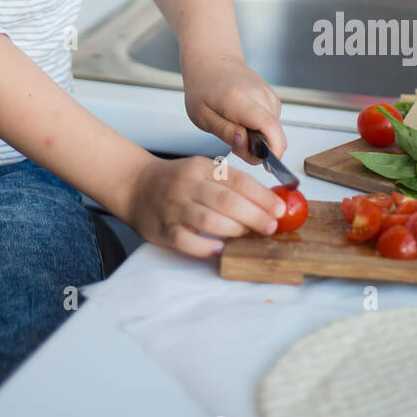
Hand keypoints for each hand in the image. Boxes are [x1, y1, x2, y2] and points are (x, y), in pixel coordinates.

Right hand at [124, 153, 286, 258]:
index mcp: (202, 168)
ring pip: (208, 220)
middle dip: (254, 216)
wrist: (136, 185)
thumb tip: (269, 203)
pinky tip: (220, 249)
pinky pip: (186, 240)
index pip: (237, 180)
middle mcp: (188, 185)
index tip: (280, 209)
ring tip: (248, 235)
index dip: (262, 196)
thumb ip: (230, 185)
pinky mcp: (164, 229)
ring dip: (234, 230)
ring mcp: (175, 207)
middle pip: (226, 201)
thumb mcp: (202, 172)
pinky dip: (205, 247)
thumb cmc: (176, 181)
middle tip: (271, 226)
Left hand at [181, 49, 285, 162]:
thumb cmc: (203, 87)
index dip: (273, 148)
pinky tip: (244, 122)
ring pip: (274, 132)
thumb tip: (246, 146)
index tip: (266, 162)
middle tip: (235, 145)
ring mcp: (269, 96)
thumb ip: (225, 132)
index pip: (269, 126)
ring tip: (236, 129)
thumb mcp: (202, 116)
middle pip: (274, 134)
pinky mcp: (273, 99)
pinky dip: (260, 130)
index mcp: (239, 99)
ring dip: (258, 140)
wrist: (212, 62)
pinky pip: (272, 125)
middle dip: (258, 149)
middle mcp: (259, 95)